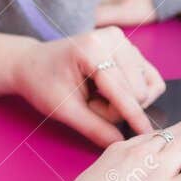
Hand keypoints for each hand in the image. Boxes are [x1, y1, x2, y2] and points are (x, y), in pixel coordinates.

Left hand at [11, 25, 165, 146]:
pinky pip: (148, 77)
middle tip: (89, 104)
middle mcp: (112, 38)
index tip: (147, 136)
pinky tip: (111, 93)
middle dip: (117, 109)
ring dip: (126, 101)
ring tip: (97, 97)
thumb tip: (121, 143)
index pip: (123, 91)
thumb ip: (94, 128)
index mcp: (92, 49)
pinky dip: (134, 93)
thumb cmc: (42, 83)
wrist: (32, 63)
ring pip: (146, 85)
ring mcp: (122, 39)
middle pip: (138, 91)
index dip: (135, 117)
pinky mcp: (128, 46)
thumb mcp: (64, 110)